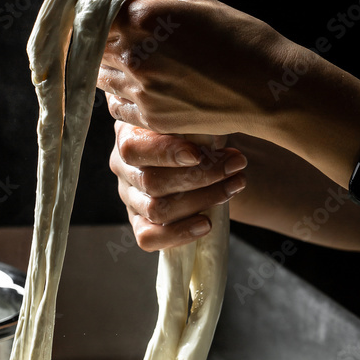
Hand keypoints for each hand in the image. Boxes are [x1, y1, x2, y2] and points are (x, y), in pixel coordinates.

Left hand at [98, 0, 292, 139]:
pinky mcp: (151, 118)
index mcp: (143, 18)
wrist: (270, 89)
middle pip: (91, 45)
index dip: (95, 10)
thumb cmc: (239, 37)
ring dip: (109, 67)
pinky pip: (115, 107)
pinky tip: (144, 86)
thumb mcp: (195, 4)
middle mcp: (135, 55)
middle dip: (100, 39)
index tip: (106, 10)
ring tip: (139, 61)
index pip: (93, 11)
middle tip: (122, 37)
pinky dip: (122, 96)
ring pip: (99, 77)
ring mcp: (141, 90)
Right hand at [110, 120, 246, 249]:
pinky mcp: (140, 223)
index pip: (133, 148)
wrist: (208, 159)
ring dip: (201, 200)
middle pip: (150, 182)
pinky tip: (205, 224)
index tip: (198, 154)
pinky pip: (148, 237)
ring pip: (156, 209)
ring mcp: (130, 198)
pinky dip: (179, 233)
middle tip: (236, 166)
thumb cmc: (199, 133)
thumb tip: (214, 138)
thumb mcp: (195, 122)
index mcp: (128, 134)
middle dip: (199, 176)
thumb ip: (196, 126)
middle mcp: (123, 167)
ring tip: (233, 188)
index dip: (165, 153)